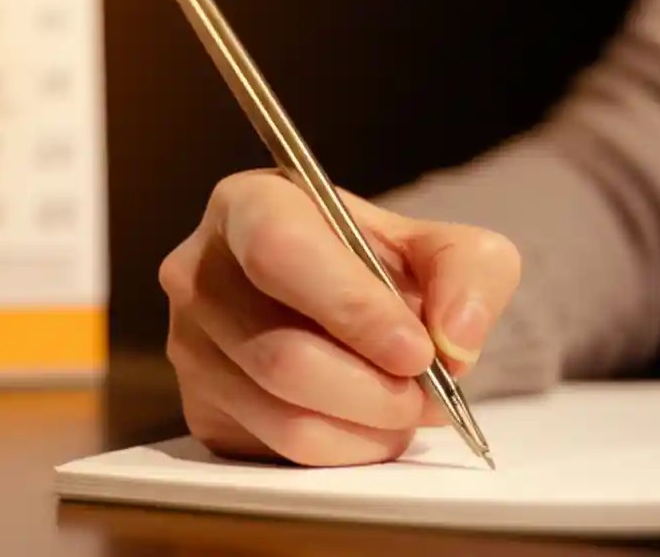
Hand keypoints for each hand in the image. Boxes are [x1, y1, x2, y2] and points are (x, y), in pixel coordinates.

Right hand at [160, 169, 520, 465]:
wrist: (341, 303)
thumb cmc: (380, 265)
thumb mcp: (441, 245)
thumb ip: (469, 273)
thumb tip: (456, 341)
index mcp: (246, 205)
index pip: (280, 252)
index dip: (352, 308)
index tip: (416, 350)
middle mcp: (200, 273)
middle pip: (282, 356)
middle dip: (375, 391)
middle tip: (428, 393)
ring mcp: (190, 347)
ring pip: (285, 417)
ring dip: (369, 428)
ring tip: (407, 406)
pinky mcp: (202, 410)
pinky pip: (280, 454)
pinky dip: (346, 450)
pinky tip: (367, 421)